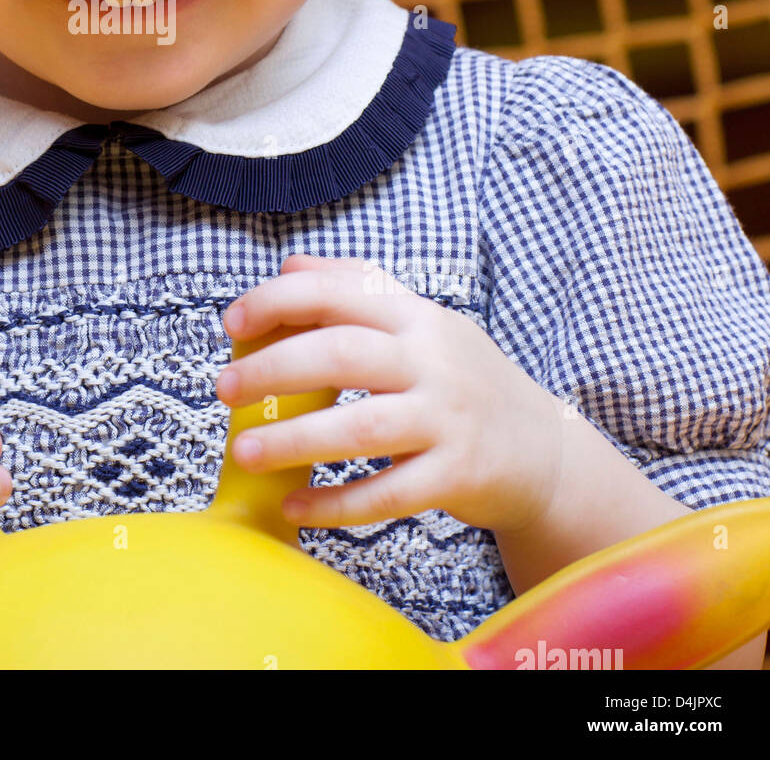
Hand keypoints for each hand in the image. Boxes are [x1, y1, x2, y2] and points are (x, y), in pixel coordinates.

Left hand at [216, 253, 565, 534]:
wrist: (546, 451)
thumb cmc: (462, 381)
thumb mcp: (420, 323)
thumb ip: (356, 288)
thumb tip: (287, 264)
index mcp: (416, 317)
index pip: (340, 292)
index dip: (278, 301)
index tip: (231, 324)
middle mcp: (433, 361)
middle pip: (343, 354)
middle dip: (273, 368)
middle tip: (223, 388)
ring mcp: (448, 420)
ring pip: (361, 428)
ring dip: (294, 439)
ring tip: (242, 450)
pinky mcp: (458, 477)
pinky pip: (387, 494)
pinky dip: (335, 503)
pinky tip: (293, 505)